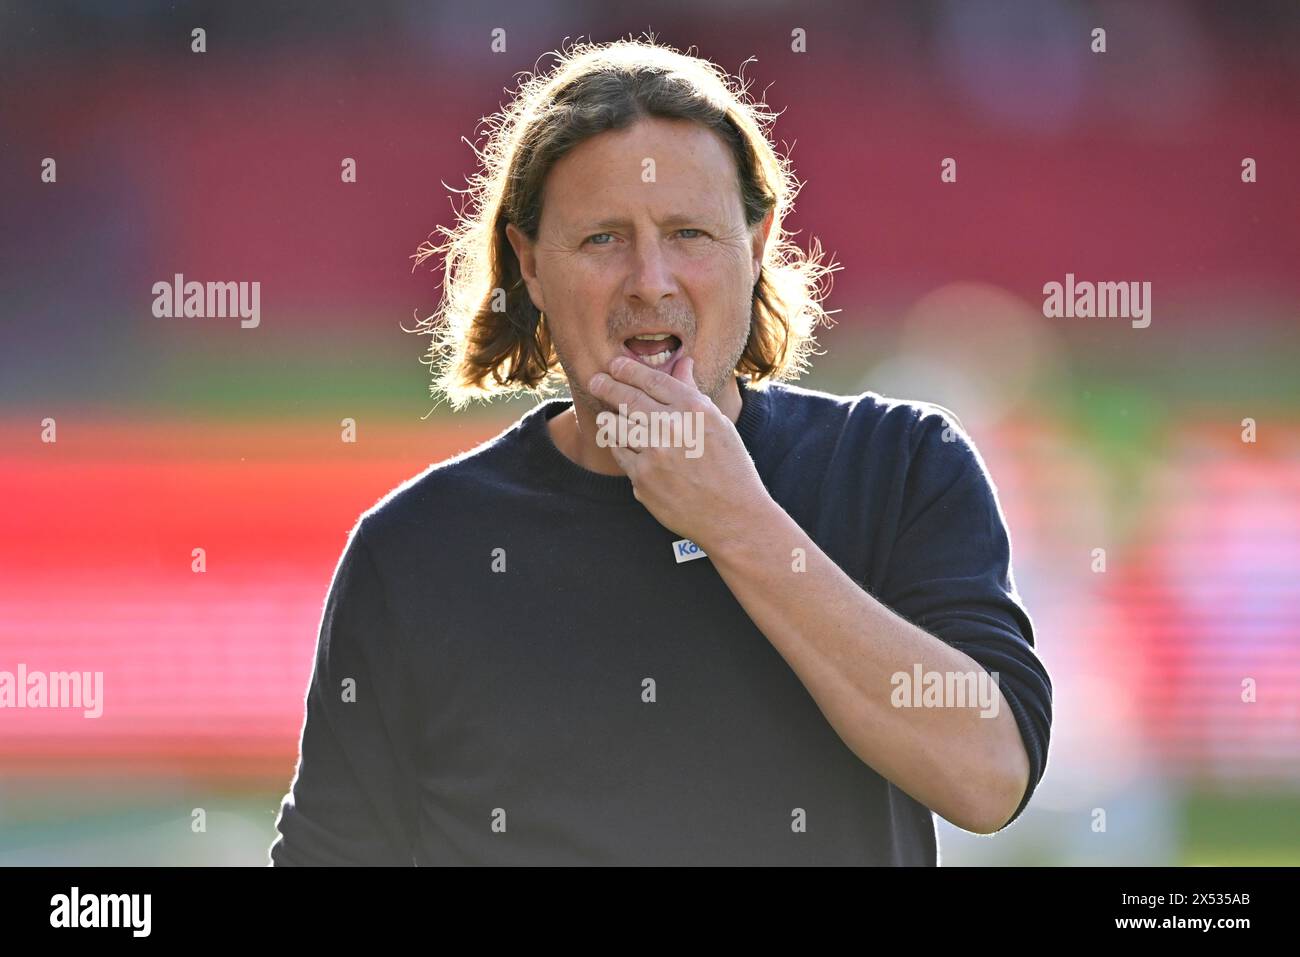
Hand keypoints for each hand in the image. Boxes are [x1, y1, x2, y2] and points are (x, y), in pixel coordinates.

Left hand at [587, 355, 770, 551]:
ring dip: (609, 418)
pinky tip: (619, 442)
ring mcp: (654, 454)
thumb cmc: (730, 468)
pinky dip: (619, 445)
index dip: (628, 369)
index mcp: (694, 409)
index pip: (652, 380)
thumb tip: (682, 363)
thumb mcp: (718, 424)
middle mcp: (672, 427)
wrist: (732, 516)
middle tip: (595, 379)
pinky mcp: (642, 479)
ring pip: (617, 426)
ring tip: (605, 414)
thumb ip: (692, 393)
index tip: (615, 364)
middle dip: (607, 386)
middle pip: (628, 398)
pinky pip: (620, 454)